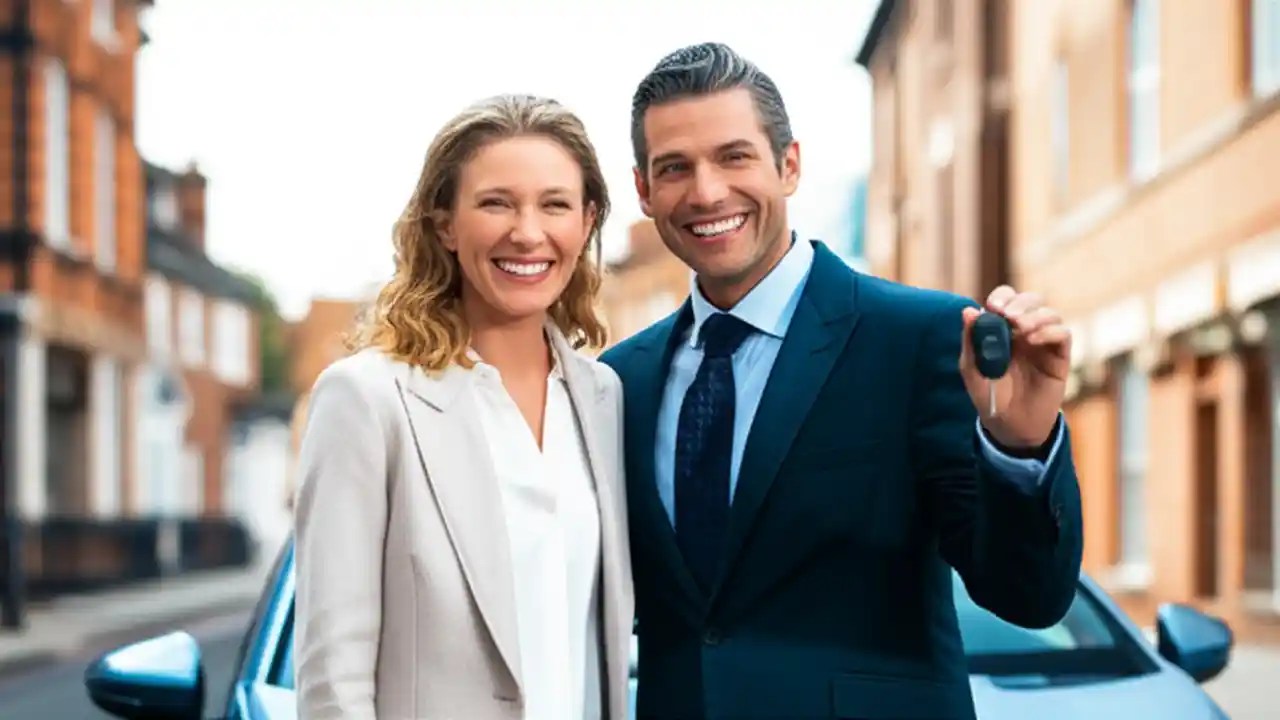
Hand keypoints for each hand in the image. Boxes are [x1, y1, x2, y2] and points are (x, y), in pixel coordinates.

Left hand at [958, 286, 1070, 448]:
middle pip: (1031, 300)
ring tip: (1020, 329)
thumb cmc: (989, 395)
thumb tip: (968, 310)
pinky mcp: (1059, 357)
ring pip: (1049, 313)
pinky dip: (1049, 331)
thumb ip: (970, 340)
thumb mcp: (972, 369)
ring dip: (1035, 316)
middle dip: (1020, 303)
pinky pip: (1063, 334)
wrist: (1009, 425)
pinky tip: (1032, 339)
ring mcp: (1044, 342)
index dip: (1003, 297)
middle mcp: (1025, 331)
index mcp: (1003, 329)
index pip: (1007, 299)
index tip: (994, 307)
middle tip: (1008, 315)